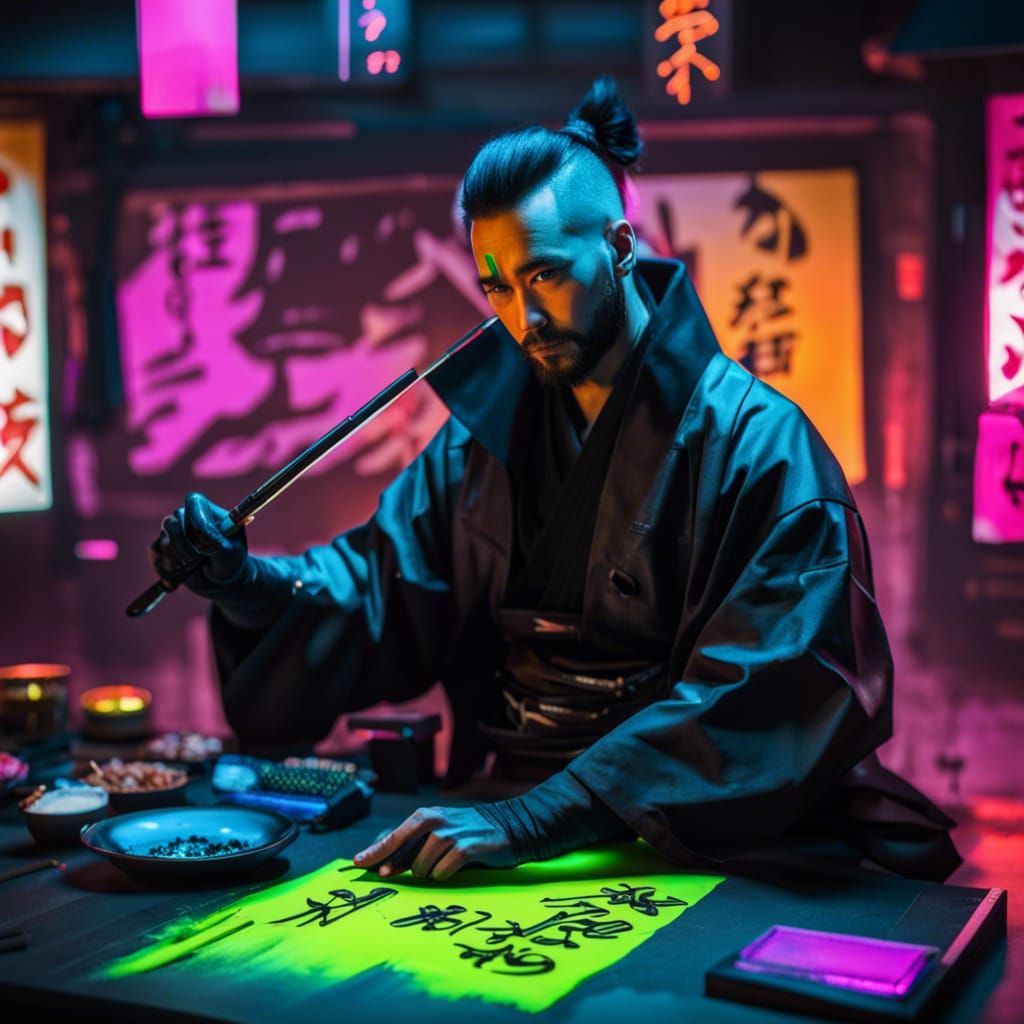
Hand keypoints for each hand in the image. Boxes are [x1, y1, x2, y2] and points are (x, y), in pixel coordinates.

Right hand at [150, 492, 247, 594]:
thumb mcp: (230, 552)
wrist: (220, 582)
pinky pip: (156, 555)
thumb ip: (216, 539)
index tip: (205, 541)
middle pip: (174, 522)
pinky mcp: (160, 548)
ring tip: (194, 566)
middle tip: (198, 558)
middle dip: (185, 545)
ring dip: (178, 558)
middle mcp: (186, 518)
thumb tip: (200, 531)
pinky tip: (182, 573)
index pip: (194, 502)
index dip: (196, 520)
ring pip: (164, 540)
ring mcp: (172, 532)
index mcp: (207, 511)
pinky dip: (168, 568)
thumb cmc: (230, 562)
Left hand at [353, 806, 515, 881]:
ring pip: (422, 866)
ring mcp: (451, 834)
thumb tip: (382, 866)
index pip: (393, 837)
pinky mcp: (467, 848)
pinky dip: (444, 875)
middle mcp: (435, 821)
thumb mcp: (439, 832)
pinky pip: (443, 871)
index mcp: (425, 816)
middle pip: (401, 848)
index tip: (356, 865)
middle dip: (391, 865)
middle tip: (384, 876)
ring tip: (440, 867)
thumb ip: (414, 846)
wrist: (508, 826)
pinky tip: (454, 869)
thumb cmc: (467, 832)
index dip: (373, 852)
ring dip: (427, 873)